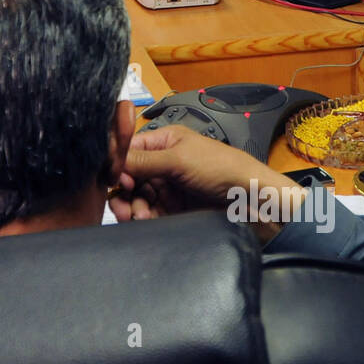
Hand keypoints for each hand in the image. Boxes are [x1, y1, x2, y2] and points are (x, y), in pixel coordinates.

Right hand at [109, 125, 301, 243]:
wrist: (251, 199)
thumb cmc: (222, 168)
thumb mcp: (179, 159)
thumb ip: (143, 160)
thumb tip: (111, 159)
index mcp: (163, 142)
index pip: (128, 149)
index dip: (117, 165)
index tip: (114, 180)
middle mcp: (162, 163)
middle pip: (127, 177)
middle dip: (122, 192)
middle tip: (121, 207)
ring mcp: (167, 186)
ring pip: (135, 197)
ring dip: (132, 207)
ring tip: (137, 216)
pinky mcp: (173, 208)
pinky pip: (149, 212)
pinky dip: (144, 217)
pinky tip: (146, 221)